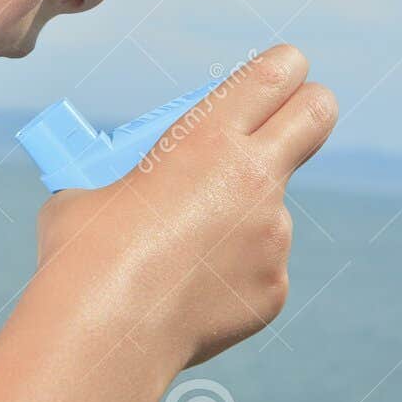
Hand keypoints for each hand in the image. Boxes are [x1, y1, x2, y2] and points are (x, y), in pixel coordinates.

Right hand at [34, 44, 336, 370]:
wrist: (106, 331)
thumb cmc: (85, 250)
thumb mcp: (93, 185)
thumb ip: (133, 174)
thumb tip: (127, 188)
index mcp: (207, 134)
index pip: (276, 73)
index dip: (283, 70)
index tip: (278, 76)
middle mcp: (254, 176)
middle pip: (316, 115)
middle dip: (309, 110)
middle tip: (285, 125)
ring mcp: (272, 234)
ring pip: (272, 210)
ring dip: (239, 220)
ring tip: (177, 255)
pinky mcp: (274, 287)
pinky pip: (259, 269)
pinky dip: (230, 276)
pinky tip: (186, 293)